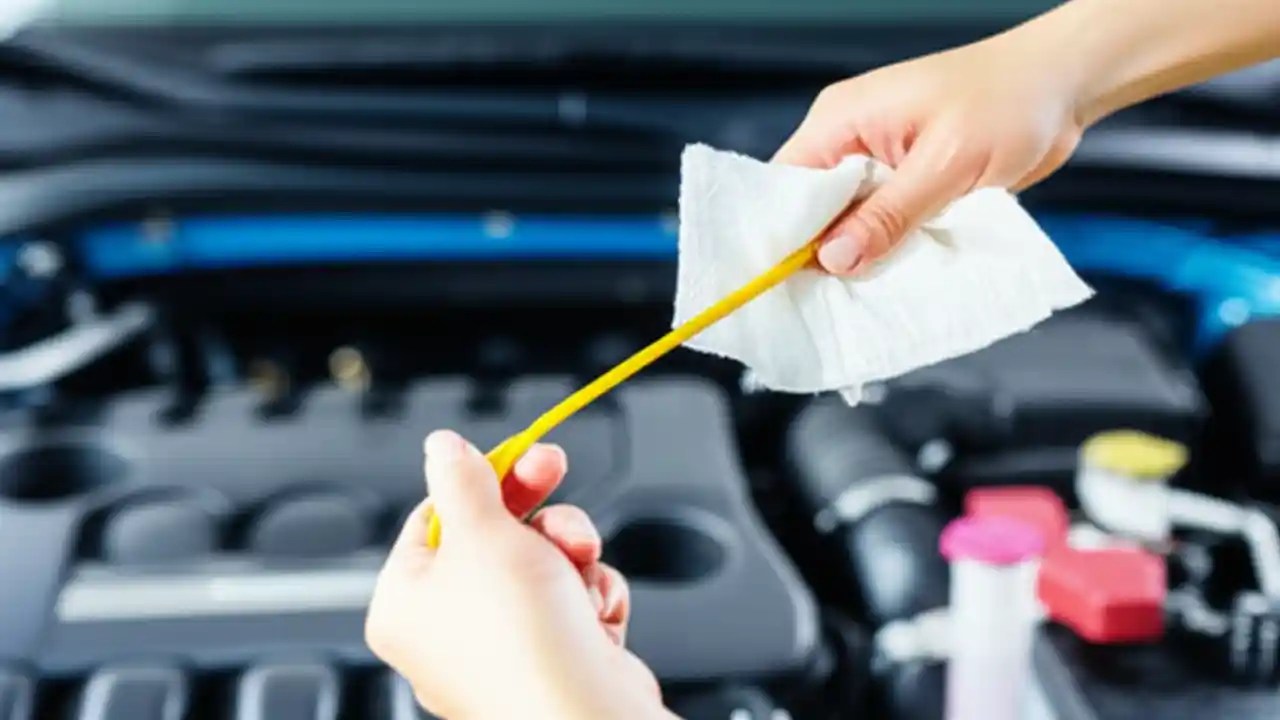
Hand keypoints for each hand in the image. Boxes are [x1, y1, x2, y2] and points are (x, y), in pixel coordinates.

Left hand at [365, 430, 671, 719]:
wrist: (584, 715)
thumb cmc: (521, 638)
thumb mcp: (482, 531)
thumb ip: (461, 479)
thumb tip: (442, 446)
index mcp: (405, 605)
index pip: (434, 518)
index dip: (480, 480)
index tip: (516, 453)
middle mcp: (446, 633)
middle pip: (493, 538)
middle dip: (538, 513)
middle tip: (554, 466)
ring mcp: (501, 652)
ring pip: (542, 566)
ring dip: (571, 554)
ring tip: (581, 566)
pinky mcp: (553, 662)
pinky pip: (571, 604)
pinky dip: (591, 597)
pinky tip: (595, 610)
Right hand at [774, 34, 1083, 274]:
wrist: (1065, 86)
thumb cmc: (1010, 102)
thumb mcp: (946, 162)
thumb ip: (888, 214)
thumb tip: (833, 260)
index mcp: (841, 121)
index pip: (786, 186)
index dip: (784, 237)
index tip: (787, 286)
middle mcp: (851, 141)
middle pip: (812, 211)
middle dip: (822, 255)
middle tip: (828, 304)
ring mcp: (879, 163)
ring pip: (848, 223)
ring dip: (860, 256)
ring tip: (861, 299)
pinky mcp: (907, 182)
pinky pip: (882, 224)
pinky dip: (887, 250)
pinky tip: (893, 278)